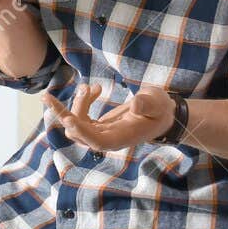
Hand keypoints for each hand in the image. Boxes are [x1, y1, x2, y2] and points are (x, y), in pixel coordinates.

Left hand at [41, 81, 174, 151]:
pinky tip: (96, 89)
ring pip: (74, 125)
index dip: (82, 131)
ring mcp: (100, 133)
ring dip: (76, 104)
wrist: (159, 115)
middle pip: (78, 134)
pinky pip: (79, 117)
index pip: (98, 141)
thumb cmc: (160, 109)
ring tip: (90, 87)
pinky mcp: (97, 126)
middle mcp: (108, 139)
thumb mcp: (159, 103)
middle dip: (67, 113)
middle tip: (74, 90)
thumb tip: (136, 104)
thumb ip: (148, 104)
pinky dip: (82, 101)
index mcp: (123, 138)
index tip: (68, 118)